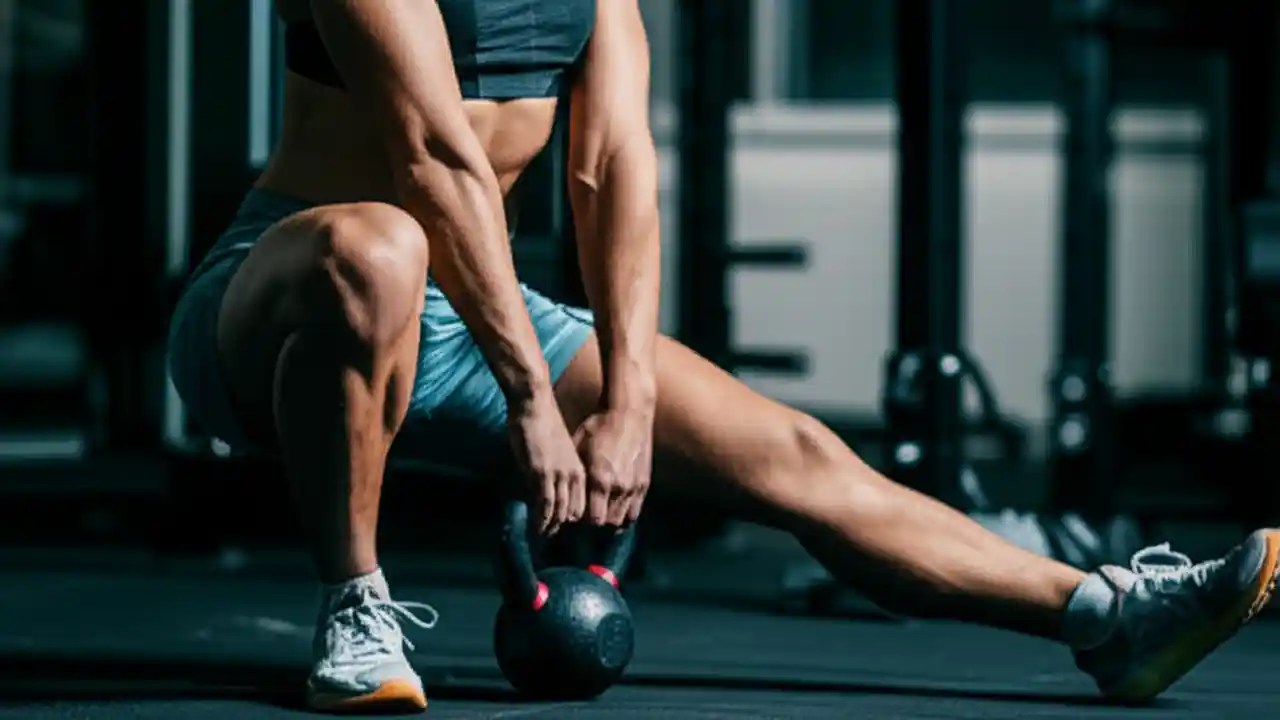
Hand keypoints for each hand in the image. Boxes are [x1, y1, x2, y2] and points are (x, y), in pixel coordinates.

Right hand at [507, 392, 586, 534]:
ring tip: (540, 539)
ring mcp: (559, 475)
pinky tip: (536, 529)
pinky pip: (545, 504)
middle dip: (562, 528)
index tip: (561, 530)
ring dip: (550, 528)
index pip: (581, 504)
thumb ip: (553, 472)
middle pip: (574, 512)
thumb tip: (544, 490)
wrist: (534, 404)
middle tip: (548, 541)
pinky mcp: (542, 473)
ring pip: (561, 512)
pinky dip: (541, 520)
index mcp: (579, 469)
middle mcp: (573, 475)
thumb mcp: (555, 453)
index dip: (572, 520)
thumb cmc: (542, 424)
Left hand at [574, 407, 653, 526]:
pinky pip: (636, 511)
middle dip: (595, 525)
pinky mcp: (644, 483)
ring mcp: (634, 486)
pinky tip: (615, 513)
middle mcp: (619, 487)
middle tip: (584, 518)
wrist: (629, 412)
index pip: (592, 519)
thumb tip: (560, 490)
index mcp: (600, 479)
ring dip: (610, 521)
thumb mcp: (578, 446)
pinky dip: (625, 516)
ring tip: (599, 517)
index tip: (573, 516)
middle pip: (607, 523)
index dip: (582, 521)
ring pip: (623, 520)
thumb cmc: (597, 426)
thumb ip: (573, 472)